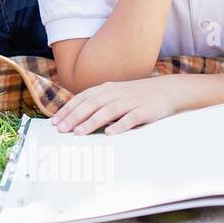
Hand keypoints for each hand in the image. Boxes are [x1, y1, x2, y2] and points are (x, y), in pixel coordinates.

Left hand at [50, 76, 186, 134]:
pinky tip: (109, 133)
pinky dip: (120, 125)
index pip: (82, 98)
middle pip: (91, 104)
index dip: (68, 109)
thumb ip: (97, 102)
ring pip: (108, 111)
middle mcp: (116, 93)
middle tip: (61, 130)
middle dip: (74, 117)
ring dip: (91, 122)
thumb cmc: (136, 96)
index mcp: (106, 89)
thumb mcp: (114, 94)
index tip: (54, 122)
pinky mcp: (145, 111)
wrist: (168, 90)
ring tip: (78, 133)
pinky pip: (131, 118)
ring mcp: (131, 101)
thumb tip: (73, 116)